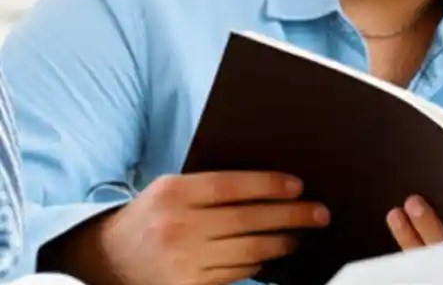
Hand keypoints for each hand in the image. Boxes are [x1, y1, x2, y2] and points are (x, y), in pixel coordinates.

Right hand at [48, 171, 328, 284]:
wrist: (104, 258)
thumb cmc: (151, 216)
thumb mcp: (171, 190)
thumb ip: (212, 186)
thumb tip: (275, 186)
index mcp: (173, 193)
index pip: (233, 186)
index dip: (270, 185)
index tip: (299, 186)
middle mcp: (175, 227)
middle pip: (248, 220)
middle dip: (291, 217)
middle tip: (320, 213)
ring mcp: (181, 262)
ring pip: (247, 250)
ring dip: (280, 243)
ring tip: (300, 235)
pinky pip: (235, 274)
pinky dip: (256, 263)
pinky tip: (271, 254)